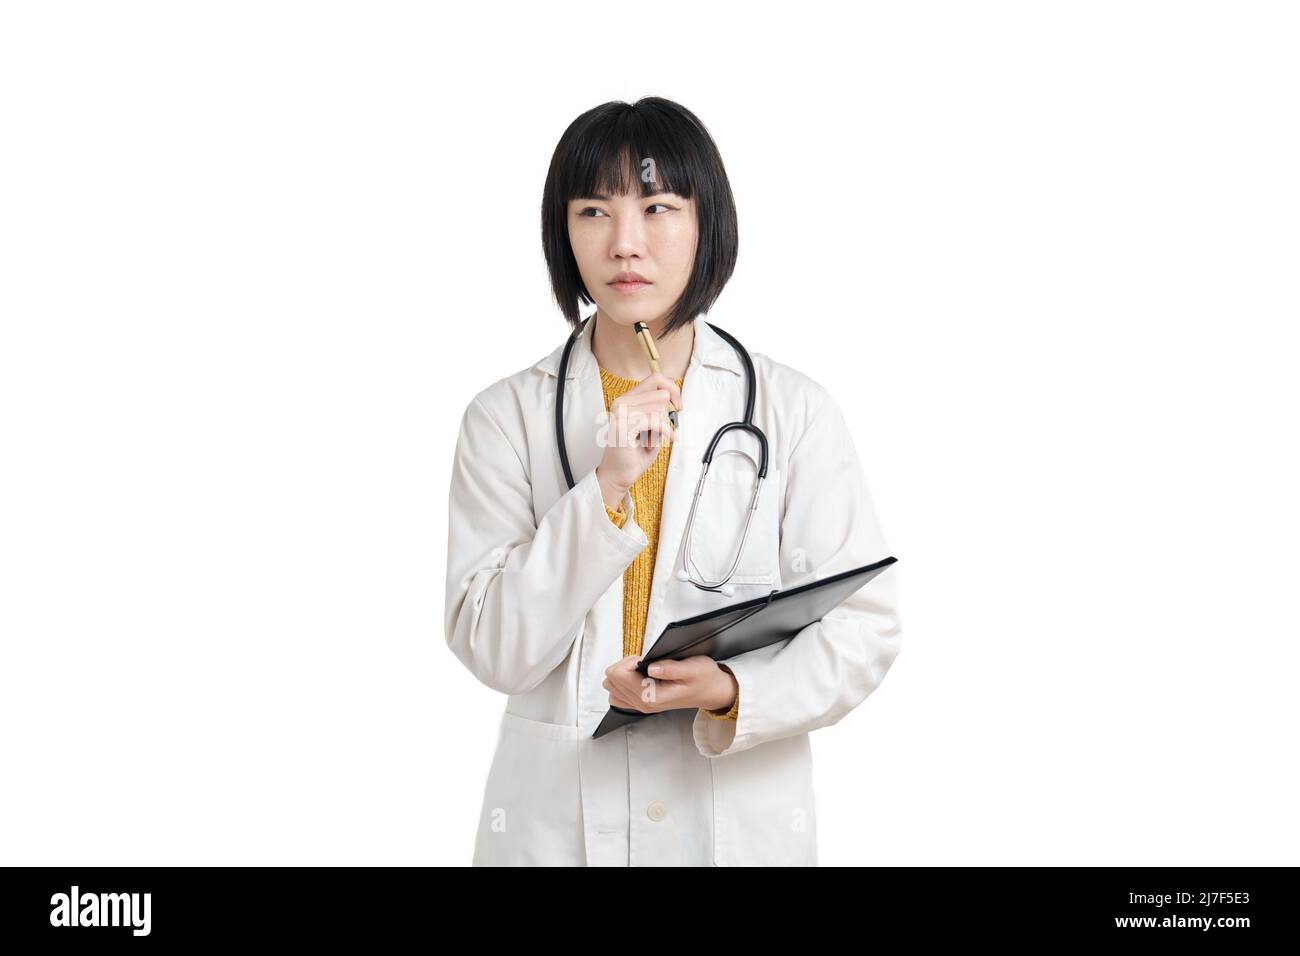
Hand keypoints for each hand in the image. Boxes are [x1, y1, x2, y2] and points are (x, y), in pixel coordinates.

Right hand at [595, 371, 681, 505]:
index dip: (673, 390)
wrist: (618, 476)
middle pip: (661, 392)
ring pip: (659, 407)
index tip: (678, 406)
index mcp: (626, 400)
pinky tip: (669, 439)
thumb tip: (672, 396)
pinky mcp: (624, 424)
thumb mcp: (651, 428)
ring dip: (662, 426)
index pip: (655, 378)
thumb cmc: (634, 455)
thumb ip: (658, 411)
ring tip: (652, 439)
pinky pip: (655, 420)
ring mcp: (620, 412)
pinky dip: (665, 431)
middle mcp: (621, 402)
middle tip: (662, 430)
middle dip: (668, 413)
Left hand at [602, 654, 737, 712]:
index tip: (644, 658)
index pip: (619, 675)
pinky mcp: (641, 703)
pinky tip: (639, 676)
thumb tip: (651, 667)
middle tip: (645, 662)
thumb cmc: (703, 678)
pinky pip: (618, 694)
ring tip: (643, 668)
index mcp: (653, 696)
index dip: (629, 661)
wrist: (710, 691)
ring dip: (623, 673)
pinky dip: (623, 682)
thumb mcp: (693, 668)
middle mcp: (644, 703)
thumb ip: (671, 668)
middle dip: (625, 665)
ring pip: (612, 686)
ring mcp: (641, 705)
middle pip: (611, 679)